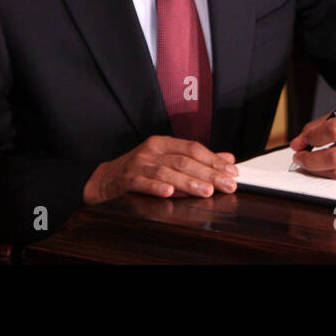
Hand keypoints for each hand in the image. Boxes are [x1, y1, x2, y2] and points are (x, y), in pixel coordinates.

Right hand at [83, 136, 237, 203]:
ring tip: (206, 191)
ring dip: (188, 182)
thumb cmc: (139, 170)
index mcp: (163, 143)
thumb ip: (197, 160)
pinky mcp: (126, 179)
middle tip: (227, 184)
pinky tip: (168, 193)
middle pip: (184, 160)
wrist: (104, 180)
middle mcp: (151, 151)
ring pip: (167, 171)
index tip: (231, 171)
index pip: (193, 148)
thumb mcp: (167, 161)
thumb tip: (227, 159)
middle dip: (208, 173)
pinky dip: (156, 187)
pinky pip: (142, 182)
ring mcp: (138, 164)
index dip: (213, 159)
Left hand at [288, 89, 335, 177]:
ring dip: (318, 170)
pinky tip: (326, 164)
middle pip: (334, 158)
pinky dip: (333, 170)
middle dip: (310, 161)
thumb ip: (321, 124)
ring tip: (308, 162)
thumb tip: (299, 141)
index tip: (300, 141)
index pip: (332, 131)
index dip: (312, 137)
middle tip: (299, 157)